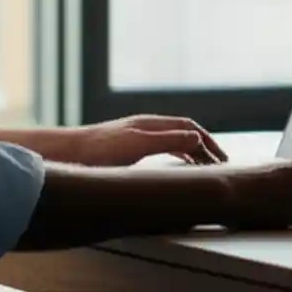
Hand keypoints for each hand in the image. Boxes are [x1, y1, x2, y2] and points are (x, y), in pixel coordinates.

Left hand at [65, 115, 227, 166]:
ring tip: (204, 167)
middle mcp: (146, 127)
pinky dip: (176, 157)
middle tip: (220, 166)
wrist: (68, 153)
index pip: (189, 128)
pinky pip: (161, 150)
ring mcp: (136, 136)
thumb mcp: (138, 146)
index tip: (223, 159)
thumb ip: (168, 141)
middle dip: (204, 147)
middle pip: (183, 134)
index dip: (209, 142)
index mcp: (151, 124)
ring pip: (173, 142)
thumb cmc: (100, 150)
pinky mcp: (127, 148)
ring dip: (192, 153)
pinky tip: (176, 168)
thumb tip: (198, 138)